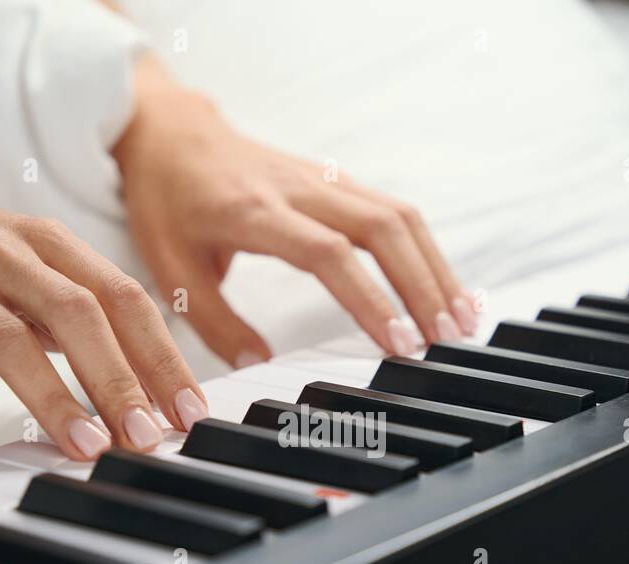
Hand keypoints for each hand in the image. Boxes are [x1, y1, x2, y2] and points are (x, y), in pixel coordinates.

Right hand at [0, 164, 206, 463]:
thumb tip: (143, 386)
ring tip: (84, 448)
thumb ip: (79, 316)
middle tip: (146, 439)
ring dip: (51, 397)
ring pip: (6, 338)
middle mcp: (3, 252)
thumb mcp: (28, 264)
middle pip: (76, 313)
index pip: (122, 298)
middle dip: (118, 380)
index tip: (190, 411)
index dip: (161, 356)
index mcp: (48, 242)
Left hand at [112, 57, 477, 365]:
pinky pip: (395, 212)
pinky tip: (443, 290)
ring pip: (400, 217)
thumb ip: (214, 322)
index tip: (398, 343)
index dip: (369, 299)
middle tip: (446, 340)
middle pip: (383, 228)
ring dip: (435, 269)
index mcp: (255, 213)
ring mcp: (325, 180)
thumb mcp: (170, 269)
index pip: (328, 254)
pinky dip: (426, 252)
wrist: (171, 134)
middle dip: (423, 286)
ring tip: (460, 322)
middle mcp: (300, 189)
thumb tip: (259, 365)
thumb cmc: (168, 201)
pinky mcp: (339, 182)